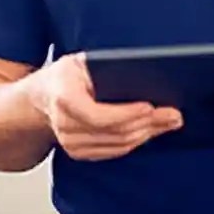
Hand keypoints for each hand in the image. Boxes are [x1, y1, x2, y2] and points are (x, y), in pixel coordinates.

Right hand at [32, 53, 181, 161]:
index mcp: (63, 97)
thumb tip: (140, 72)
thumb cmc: (65, 75)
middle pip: (114, 131)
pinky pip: (113, 151)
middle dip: (148, 123)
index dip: (126, 113)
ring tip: (168, 121)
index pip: (98, 115)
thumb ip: (103, 66)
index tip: (149, 106)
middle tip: (173, 114)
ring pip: (118, 144)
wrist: (41, 97)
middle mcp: (64, 124)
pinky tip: (151, 131)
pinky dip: (135, 141)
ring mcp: (70, 142)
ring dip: (147, 134)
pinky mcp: (78, 152)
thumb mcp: (79, 60)